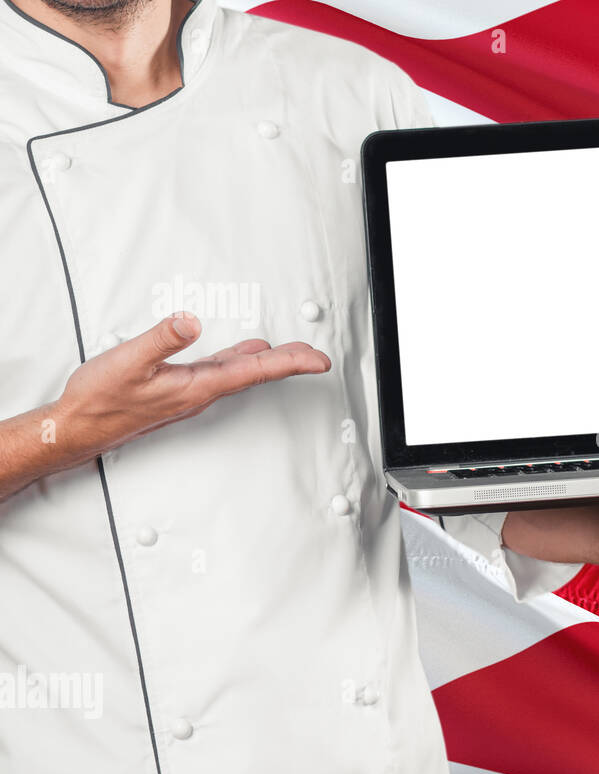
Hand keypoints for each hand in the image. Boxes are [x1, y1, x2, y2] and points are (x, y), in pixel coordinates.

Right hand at [54, 312, 330, 457]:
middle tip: (316, 355)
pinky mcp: (178, 388)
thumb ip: (161, 339)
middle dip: (289, 362)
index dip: (291, 363)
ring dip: (268, 361)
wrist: (78, 427)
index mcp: (197, 385)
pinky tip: (244, 353)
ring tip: (291, 352)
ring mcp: (190, 391)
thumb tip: (189, 320)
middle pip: (255, 373)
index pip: (256, 371)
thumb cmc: (100, 400)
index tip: (319, 360)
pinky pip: (220, 372)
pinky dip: (239, 360)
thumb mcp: (128, 362)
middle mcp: (200, 391)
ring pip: (239, 373)